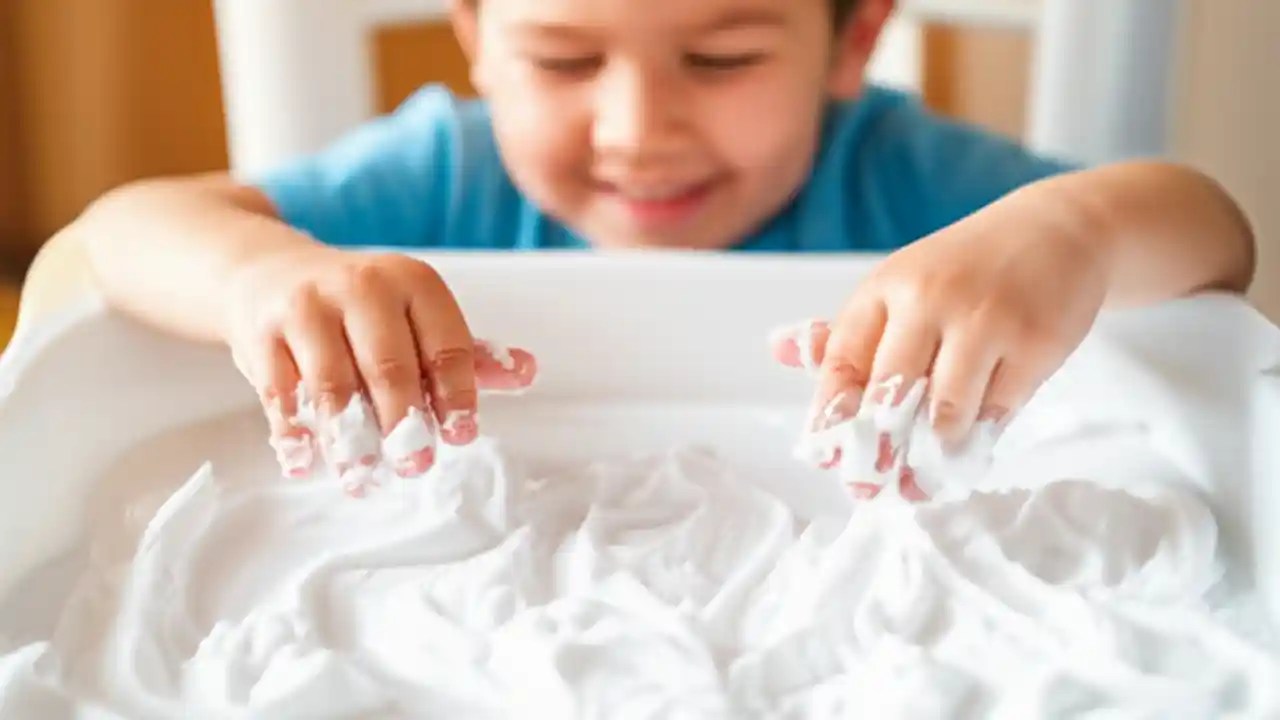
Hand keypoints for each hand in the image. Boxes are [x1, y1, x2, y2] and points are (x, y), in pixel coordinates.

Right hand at [223, 247, 536, 479]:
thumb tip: (526, 372)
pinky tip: (306, 462)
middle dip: (403, 423)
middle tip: (415, 466)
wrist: (265, 272)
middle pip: (390, 365)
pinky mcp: (260, 334)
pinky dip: (294, 432)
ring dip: (350, 439)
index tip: (460, 435)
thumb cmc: (358, 307)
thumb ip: (467, 351)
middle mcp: (361, 287)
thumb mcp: (414, 314)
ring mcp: (306, 308)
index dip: (457, 395)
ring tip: (363, 477)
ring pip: (333, 385)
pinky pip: (280, 392)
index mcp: (412, 282)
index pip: (445, 344)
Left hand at [772, 195, 1109, 491]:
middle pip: (889, 393)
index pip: (843, 360)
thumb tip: (778, 349)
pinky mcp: (1036, 343)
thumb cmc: (966, 269)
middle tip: (866, 487)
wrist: (1060, 230)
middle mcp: (930, 299)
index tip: (825, 456)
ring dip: (930, 453)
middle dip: (875, 449)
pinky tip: (964, 455)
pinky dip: (978, 440)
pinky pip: (998, 412)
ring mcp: (986, 320)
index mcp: (887, 286)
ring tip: (919, 479)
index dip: (831, 416)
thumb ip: (846, 329)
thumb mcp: (901, 285)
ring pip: (945, 411)